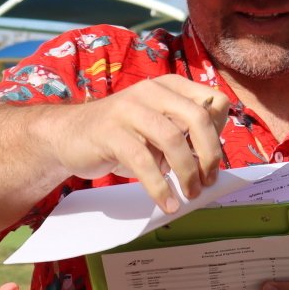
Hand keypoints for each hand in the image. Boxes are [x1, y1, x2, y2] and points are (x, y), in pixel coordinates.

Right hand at [31, 74, 229, 211]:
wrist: (68, 135)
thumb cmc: (121, 135)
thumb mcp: (157, 127)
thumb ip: (184, 132)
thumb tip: (213, 160)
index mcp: (170, 87)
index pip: (214, 101)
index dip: (220, 132)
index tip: (213, 160)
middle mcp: (151, 91)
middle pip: (198, 117)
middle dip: (210, 154)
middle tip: (209, 180)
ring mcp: (129, 109)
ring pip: (172, 139)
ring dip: (187, 172)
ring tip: (189, 194)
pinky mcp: (111, 132)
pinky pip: (143, 161)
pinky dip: (160, 187)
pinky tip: (167, 202)